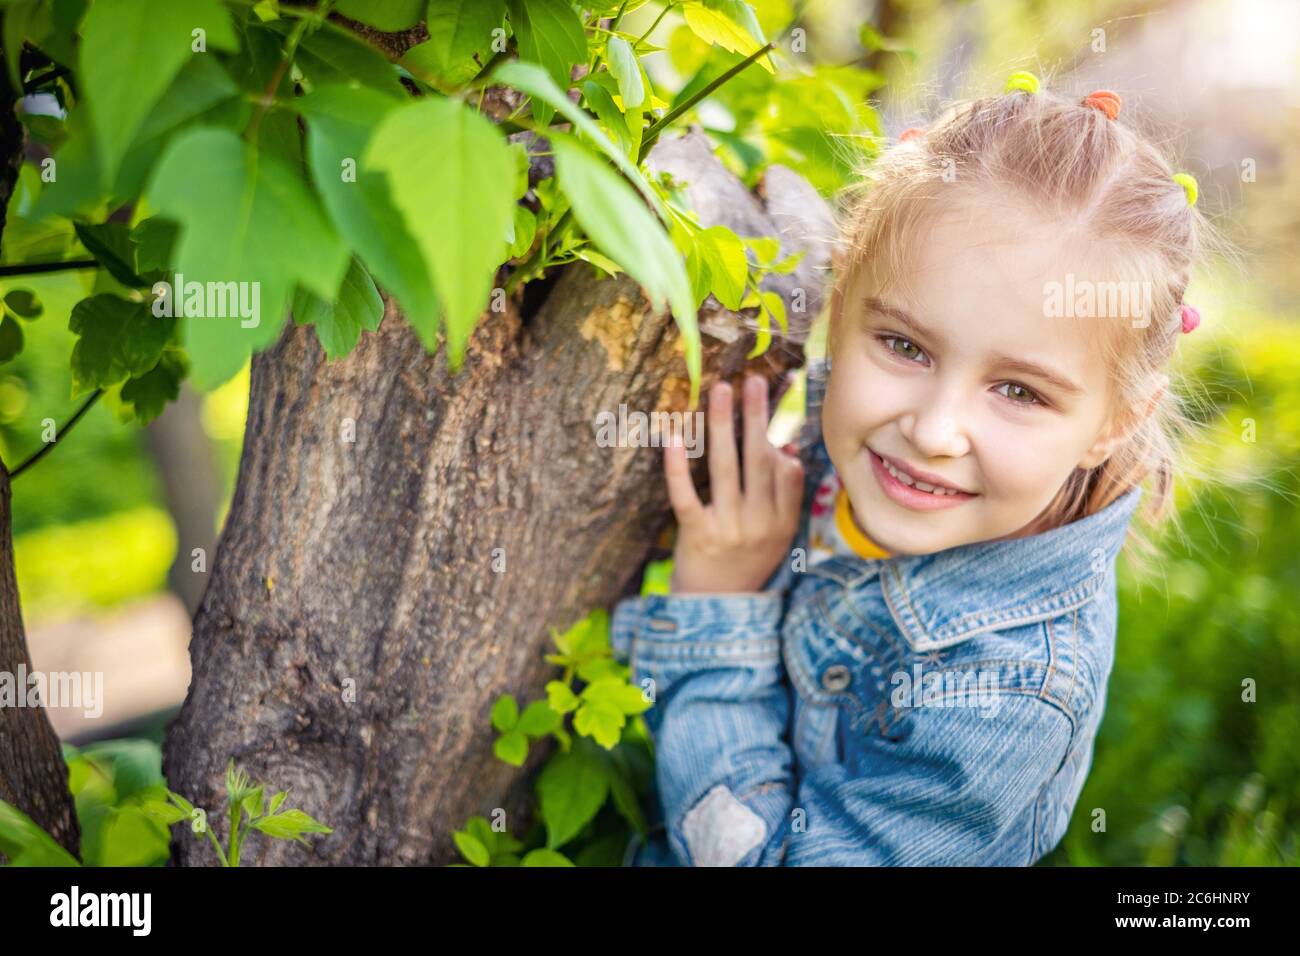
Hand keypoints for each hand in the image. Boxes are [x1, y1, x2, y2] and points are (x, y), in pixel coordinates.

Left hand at [665, 375, 803, 593]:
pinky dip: (678, 466)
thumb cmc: (746, 561)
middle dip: (757, 417)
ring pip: (725, 468)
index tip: (770, 400)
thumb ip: (784, 495)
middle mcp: (759, 524)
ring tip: (722, 391)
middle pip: (758, 461)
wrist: (716, 607)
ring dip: (724, 426)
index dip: (776, 436)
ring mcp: (727, 529)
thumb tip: (785, 448)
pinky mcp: (696, 534)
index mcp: (783, 522)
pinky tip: (675, 437)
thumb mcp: (776, 534)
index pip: (786, 471)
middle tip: (753, 382)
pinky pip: (686, 495)